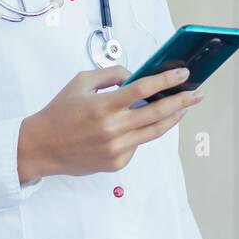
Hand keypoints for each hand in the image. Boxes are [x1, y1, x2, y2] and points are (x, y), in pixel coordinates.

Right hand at [18, 65, 203, 179]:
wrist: (41, 147)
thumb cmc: (59, 112)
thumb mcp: (81, 82)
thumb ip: (111, 75)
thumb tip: (136, 76)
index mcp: (103, 105)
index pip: (144, 89)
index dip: (167, 81)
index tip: (184, 75)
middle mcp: (112, 129)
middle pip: (158, 113)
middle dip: (181, 101)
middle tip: (197, 94)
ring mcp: (116, 149)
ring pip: (154, 131)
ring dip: (173, 118)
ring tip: (184, 108)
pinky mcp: (116, 163)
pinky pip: (138, 144)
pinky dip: (143, 132)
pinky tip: (142, 125)